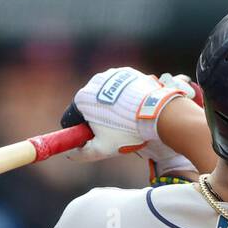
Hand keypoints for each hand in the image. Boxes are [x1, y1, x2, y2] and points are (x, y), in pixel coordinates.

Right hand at [60, 67, 191, 164]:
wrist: (156, 113)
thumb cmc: (127, 131)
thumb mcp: (102, 148)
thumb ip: (82, 153)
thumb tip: (71, 154)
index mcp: (82, 99)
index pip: (73, 117)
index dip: (81, 131)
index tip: (94, 138)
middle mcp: (93, 82)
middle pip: (89, 105)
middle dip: (97, 118)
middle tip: (114, 131)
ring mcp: (110, 75)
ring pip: (106, 96)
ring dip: (111, 107)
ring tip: (127, 119)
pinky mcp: (126, 73)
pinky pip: (121, 87)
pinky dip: (124, 97)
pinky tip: (134, 108)